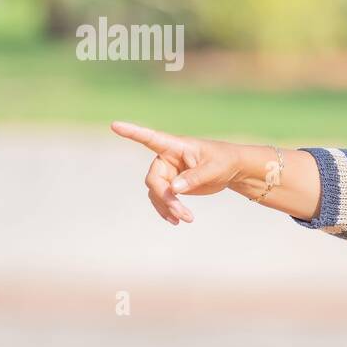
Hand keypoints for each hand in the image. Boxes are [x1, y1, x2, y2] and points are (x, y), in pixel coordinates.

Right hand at [111, 121, 243, 224]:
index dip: (132, 132)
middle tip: (183, 214)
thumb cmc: (223, 161)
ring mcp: (167, 172)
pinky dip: (167, 210)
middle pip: (154, 179)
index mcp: (176, 146)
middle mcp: (167, 158)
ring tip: (186, 219)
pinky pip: (161, 199)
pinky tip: (176, 220)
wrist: (231, 169)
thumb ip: (194, 177)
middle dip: (165, 197)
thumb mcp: (213, 169)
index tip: (115, 125)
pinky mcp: (171, 185)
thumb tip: (174, 189)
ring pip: (156, 192)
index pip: (151, 138)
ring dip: (168, 207)